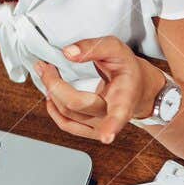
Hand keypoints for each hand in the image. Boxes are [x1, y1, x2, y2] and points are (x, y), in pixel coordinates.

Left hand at [38, 37, 166, 144]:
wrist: (137, 89)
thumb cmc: (126, 70)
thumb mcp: (116, 49)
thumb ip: (93, 47)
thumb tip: (68, 53)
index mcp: (124, 97)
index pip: (119, 113)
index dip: (112, 125)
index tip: (107, 137)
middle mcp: (112, 116)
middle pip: (77, 105)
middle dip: (55, 84)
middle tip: (46, 66)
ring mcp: (100, 126)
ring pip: (67, 114)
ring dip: (51, 92)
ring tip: (48, 73)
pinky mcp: (90, 131)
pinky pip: (66, 125)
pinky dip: (53, 109)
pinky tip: (52, 94)